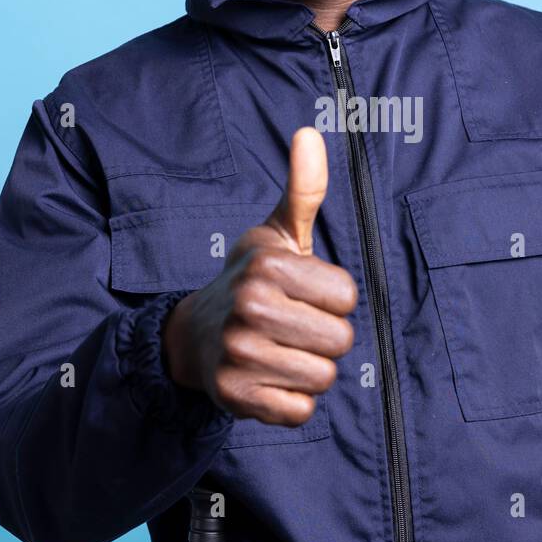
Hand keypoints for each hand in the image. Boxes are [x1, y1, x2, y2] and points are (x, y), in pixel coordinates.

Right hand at [163, 127, 357, 424]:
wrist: (194, 336)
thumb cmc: (252, 281)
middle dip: (324, 337)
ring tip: (279, 351)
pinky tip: (268, 379)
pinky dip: (291, 401)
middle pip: (341, 341)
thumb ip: (304, 190)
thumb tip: (310, 131)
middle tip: (291, 326)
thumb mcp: (277, 234)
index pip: (347, 296)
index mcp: (268, 266)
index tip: (303, 294)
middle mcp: (250, 308)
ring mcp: (240, 354)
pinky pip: (301, 410)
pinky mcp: (236, 398)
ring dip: (308, 369)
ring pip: (323, 378)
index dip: (332, 299)